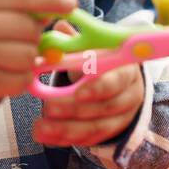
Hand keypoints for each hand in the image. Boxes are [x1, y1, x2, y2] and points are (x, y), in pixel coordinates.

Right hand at [0, 0, 75, 102]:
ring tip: (12, 57)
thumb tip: (66, 7)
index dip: (49, 0)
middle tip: (20, 39)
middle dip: (34, 36)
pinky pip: (23, 80)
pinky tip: (8, 72)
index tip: (71, 5)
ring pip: (29, 56)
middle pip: (29, 29)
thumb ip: (25, 6)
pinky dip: (23, 78)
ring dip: (29, 59)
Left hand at [33, 20, 145, 146]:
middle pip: (105, 107)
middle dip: (74, 109)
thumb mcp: (91, 48)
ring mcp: (121, 118)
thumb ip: (75, 42)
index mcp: (126, 69)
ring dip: (66, 129)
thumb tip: (59, 28)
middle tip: (48, 108)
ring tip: (40, 127)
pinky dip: (64, 140)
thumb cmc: (99, 62)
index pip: (117, 80)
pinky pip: (88, 140)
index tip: (77, 92)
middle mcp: (129, 96)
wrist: (115, 83)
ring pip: (96, 128)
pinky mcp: (108, 134)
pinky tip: (44, 137)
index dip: (98, 87)